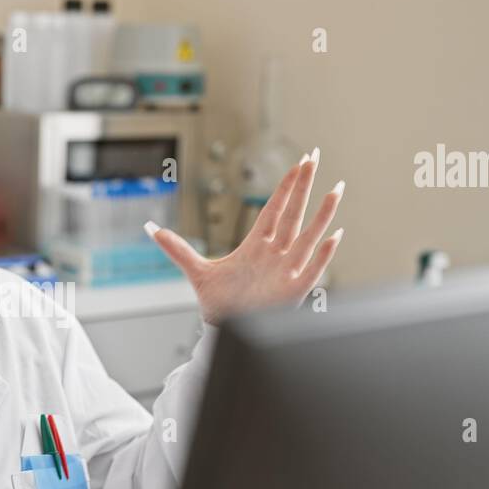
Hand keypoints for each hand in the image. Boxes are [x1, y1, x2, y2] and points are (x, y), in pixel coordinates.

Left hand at [147, 148, 344, 323]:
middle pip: (293, 213)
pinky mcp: (292, 292)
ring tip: (336, 189)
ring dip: (322, 214)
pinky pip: (312, 270)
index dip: (286, 186)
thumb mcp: (196, 272)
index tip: (298, 162)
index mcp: (256, 245)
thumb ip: (177, 249)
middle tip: (316, 156)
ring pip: (308, 237)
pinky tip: (333, 236)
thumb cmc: (219, 303)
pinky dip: (322, 255)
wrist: (225, 331)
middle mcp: (275, 253)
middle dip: (305, 186)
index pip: (274, 209)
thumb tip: (151, 228)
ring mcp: (286, 270)